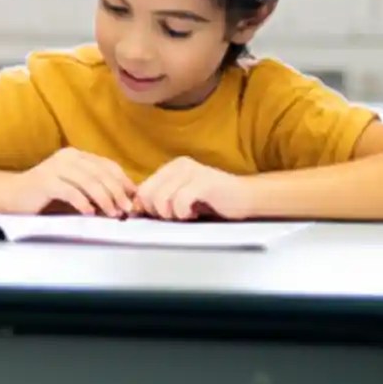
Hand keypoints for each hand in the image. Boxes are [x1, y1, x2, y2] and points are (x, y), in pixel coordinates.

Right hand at [0, 147, 135, 217]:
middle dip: (117, 192)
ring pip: (88, 182)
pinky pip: (70, 192)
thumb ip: (93, 188)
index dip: (123, 181)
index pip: (107, 165)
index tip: (134, 197)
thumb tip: (122, 200)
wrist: (11, 195)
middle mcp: (67, 158)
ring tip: (113, 214)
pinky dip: (83, 203)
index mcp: (76, 156)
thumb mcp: (73, 187)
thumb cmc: (45, 195)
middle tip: (126, 209)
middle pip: (100, 173)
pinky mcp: (45, 182)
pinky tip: (90, 213)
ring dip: (104, 199)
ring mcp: (55, 168)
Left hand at [135, 157, 252, 220]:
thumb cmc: (214, 202)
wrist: (247, 198)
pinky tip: (194, 214)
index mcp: (171, 168)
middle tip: (175, 218)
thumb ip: (161, 199)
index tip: (161, 218)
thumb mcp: (181, 198)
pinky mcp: (204, 182)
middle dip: (157, 213)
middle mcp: (179, 165)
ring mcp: (192, 172)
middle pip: (147, 194)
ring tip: (186, 215)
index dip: (146, 209)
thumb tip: (136, 210)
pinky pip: (179, 201)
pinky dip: (183, 213)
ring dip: (171, 214)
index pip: (142, 189)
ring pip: (160, 198)